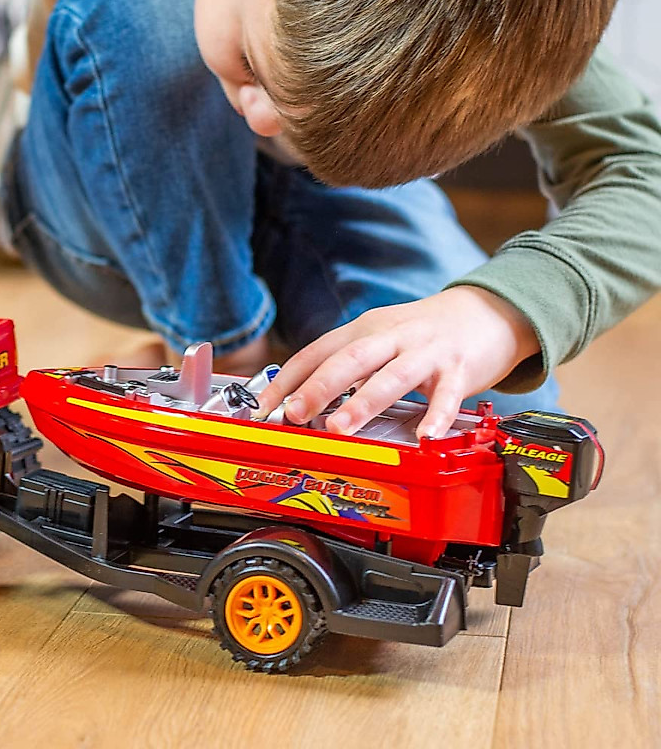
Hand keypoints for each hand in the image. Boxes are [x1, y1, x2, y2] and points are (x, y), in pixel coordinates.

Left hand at [251, 287, 539, 439]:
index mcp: (364, 329)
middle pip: (350, 359)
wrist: (488, 311)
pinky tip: (424, 437)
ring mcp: (426, 352)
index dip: (287, 379)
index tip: (261, 407)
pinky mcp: (460, 369)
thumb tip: (302, 401)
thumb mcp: (380, 339)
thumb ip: (347, 366)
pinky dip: (435, 417)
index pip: (317, 352)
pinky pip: (446, 396)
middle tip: (293, 414)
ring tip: (339, 428)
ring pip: (391, 377)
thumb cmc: (423, 334)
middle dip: (318, 387)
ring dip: (362, 402)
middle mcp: (391, 337)